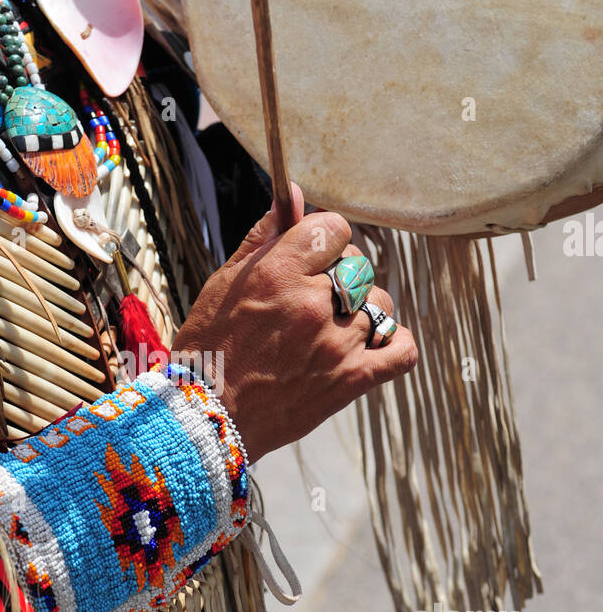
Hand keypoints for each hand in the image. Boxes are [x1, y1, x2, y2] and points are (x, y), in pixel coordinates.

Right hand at [174, 186, 417, 462]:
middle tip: (312, 298)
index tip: (312, 255)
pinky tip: (372, 344)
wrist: (209, 417)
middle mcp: (313, 303)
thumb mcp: (225, 282)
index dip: (324, 238)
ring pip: (379, 303)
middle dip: (339, 275)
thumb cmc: (210, 347)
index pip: (333, 228)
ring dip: (361, 310)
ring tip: (332, 328)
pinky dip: (395, 344)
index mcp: (279, 273)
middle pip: (358, 265)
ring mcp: (337, 343)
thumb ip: (263, 236)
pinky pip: (402, 350)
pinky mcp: (352, 380)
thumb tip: (292, 195)